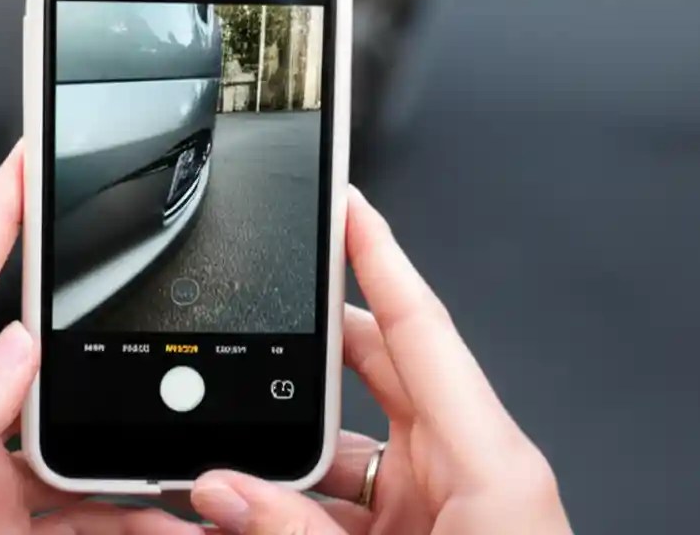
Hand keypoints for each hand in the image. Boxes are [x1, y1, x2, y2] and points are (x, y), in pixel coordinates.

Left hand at [0, 143, 201, 534]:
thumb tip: (13, 351)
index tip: (24, 166)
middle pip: (33, 376)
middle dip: (99, 358)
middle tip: (150, 340)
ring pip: (75, 459)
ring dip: (131, 470)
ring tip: (181, 478)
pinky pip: (85, 522)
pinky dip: (129, 526)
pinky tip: (164, 529)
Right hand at [189, 187, 572, 533]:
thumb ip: (301, 533)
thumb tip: (222, 490)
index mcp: (488, 463)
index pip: (422, 327)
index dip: (379, 254)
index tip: (345, 199)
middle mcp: (464, 471)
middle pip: (370, 372)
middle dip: (298, 346)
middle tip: (241, 319)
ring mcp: (438, 504)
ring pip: (342, 446)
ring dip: (280, 448)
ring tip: (212, 454)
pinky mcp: (413, 534)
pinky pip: (342, 498)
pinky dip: (290, 500)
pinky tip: (240, 509)